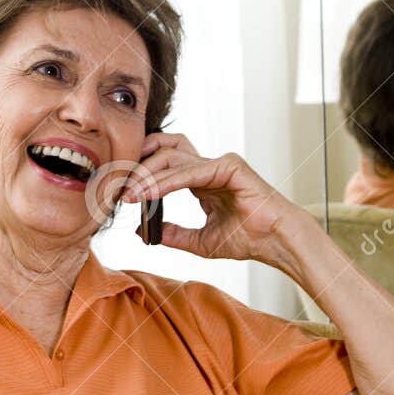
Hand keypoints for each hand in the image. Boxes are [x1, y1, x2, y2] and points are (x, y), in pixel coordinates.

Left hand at [125, 133, 308, 263]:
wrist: (275, 242)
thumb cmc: (247, 239)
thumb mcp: (200, 241)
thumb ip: (174, 234)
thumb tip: (143, 232)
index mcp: (203, 179)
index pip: (165, 163)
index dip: (141, 172)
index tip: (121, 191)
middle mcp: (209, 167)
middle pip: (164, 152)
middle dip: (138, 166)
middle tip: (118, 187)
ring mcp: (220, 163)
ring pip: (173, 159)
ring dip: (147, 176)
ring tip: (129, 194)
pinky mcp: (230, 166)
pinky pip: (191, 172)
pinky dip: (167, 182)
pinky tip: (148, 194)